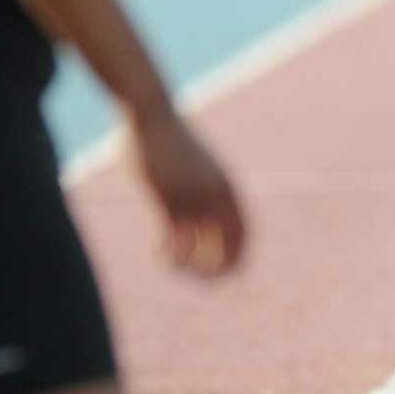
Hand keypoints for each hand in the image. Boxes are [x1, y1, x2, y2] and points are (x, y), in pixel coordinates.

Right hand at [131, 104, 246, 276]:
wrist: (151, 112)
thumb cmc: (172, 139)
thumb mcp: (196, 164)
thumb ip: (206, 186)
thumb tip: (207, 206)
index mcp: (226, 185)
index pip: (243, 232)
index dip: (239, 256)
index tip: (229, 272)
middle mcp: (213, 194)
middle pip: (225, 246)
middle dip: (217, 270)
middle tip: (204, 281)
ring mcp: (190, 196)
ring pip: (197, 249)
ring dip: (189, 267)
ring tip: (177, 269)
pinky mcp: (165, 197)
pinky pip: (173, 239)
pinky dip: (169, 255)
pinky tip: (158, 255)